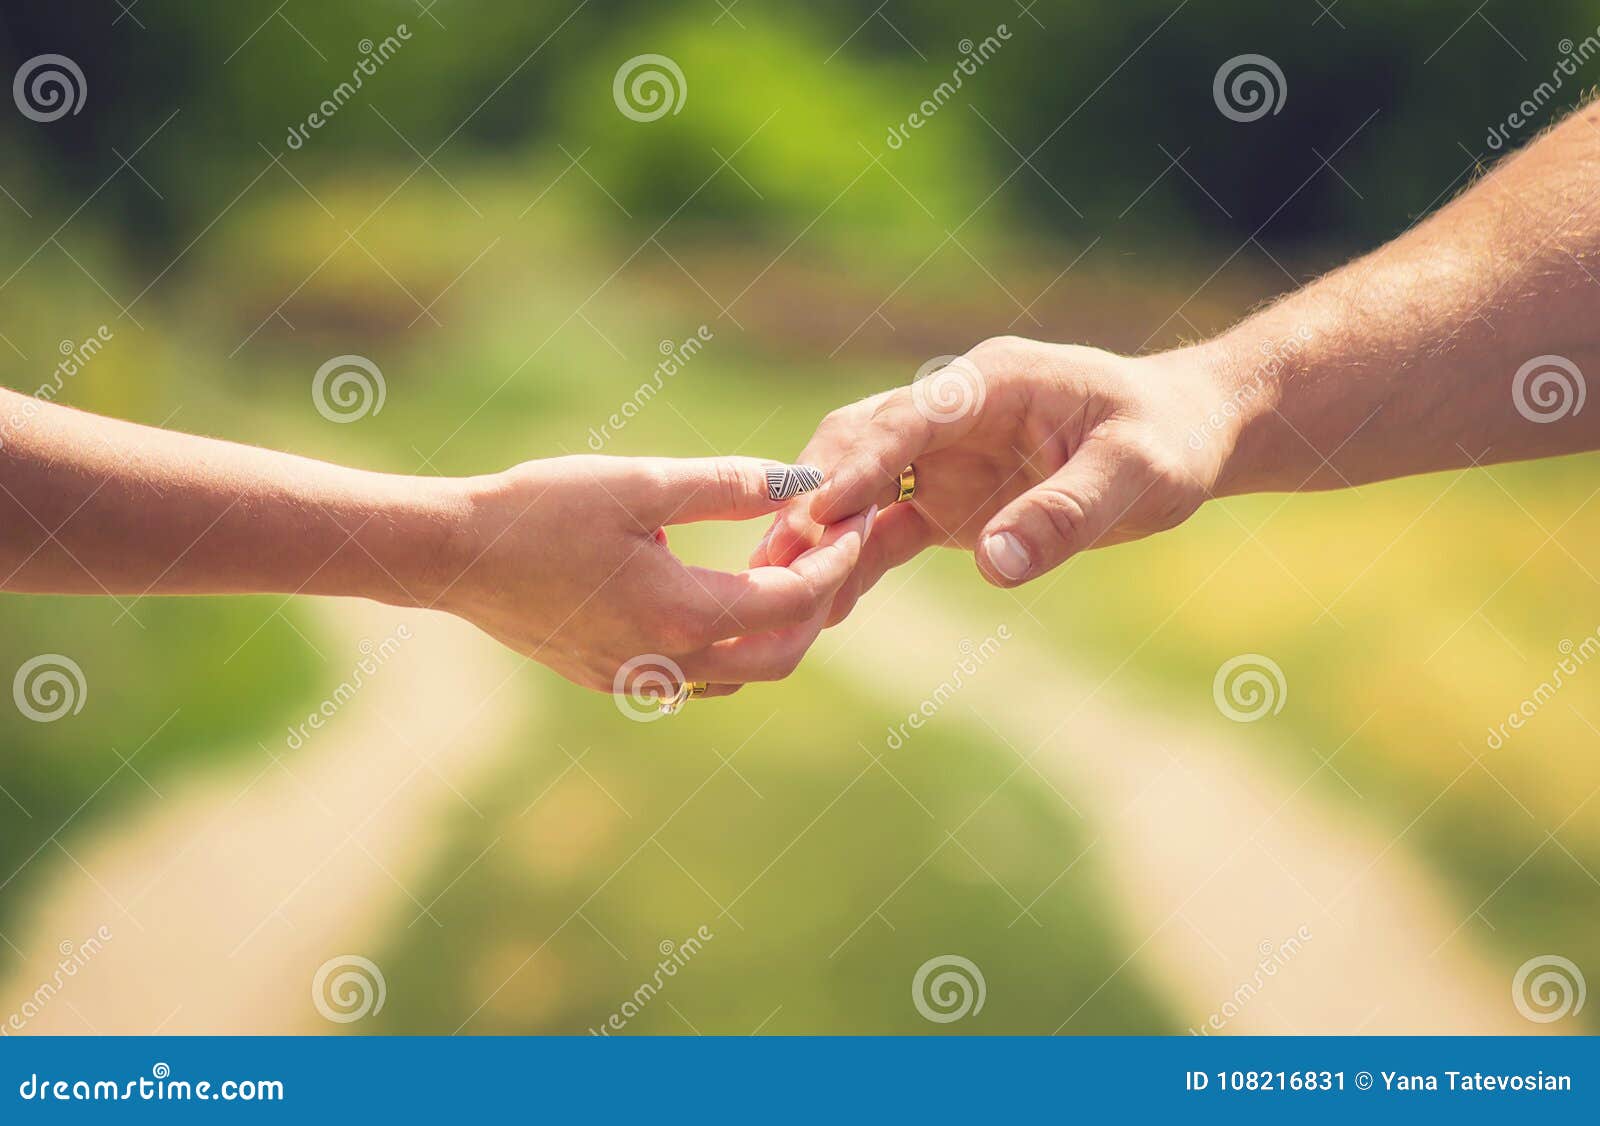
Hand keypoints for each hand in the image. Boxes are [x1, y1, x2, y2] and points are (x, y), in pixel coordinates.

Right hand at [430, 455, 868, 697]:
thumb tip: (804, 485)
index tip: (852, 520)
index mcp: (680, 616)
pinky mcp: (612, 680)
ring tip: (788, 568)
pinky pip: (698, 676)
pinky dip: (731, 643)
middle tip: (834, 551)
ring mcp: (637, 681)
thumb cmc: (538, 509)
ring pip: (740, 672)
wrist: (452, 556)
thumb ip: (727, 486)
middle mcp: (666, 664)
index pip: (791, 602)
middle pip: (780, 656)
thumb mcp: (639, 484)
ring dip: (775, 628)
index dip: (833, 562)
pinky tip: (729, 599)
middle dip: (818, 605)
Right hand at [754, 335, 1234, 617]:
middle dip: (813, 498)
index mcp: (990, 383)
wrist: (1182, 436)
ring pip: (857, 488)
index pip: (908, 419)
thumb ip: (1065, 513)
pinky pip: (885, 530)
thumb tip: (995, 566)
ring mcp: (939, 455)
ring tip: (773, 588)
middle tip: (773, 559)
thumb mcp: (1136, 474)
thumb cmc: (1167, 440)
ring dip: (818, 536)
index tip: (818, 511)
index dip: (861, 464)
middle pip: (859, 444)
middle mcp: (950, 414)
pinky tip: (822, 606)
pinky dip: (854, 563)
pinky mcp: (942, 498)